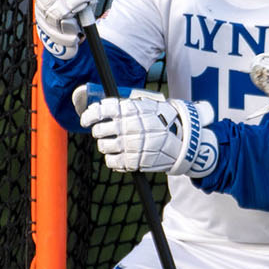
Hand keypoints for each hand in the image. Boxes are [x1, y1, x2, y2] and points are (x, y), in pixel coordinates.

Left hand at [79, 95, 218, 176]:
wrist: (182, 142)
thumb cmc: (163, 121)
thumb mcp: (147, 106)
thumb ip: (126, 105)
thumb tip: (100, 106)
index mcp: (130, 111)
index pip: (101, 110)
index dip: (89, 116)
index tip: (86, 120)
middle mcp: (128, 127)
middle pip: (99, 130)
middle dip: (98, 131)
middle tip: (104, 132)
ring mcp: (130, 145)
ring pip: (103, 147)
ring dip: (106, 146)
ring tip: (114, 144)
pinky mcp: (132, 161)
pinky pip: (111, 162)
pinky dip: (112, 160)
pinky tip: (120, 155)